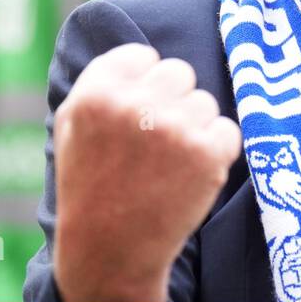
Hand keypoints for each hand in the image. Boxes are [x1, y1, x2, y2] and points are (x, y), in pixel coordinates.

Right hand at [52, 43, 241, 301]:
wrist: (110, 250)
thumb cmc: (90, 184)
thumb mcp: (73, 125)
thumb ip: (102, 81)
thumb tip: (144, 51)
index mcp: (97, 94)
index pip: (143, 56)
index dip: (144, 85)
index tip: (137, 112)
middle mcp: (134, 106)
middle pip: (180, 72)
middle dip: (173, 100)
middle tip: (156, 139)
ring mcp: (174, 129)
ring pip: (205, 102)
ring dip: (195, 127)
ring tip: (168, 163)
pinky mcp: (207, 154)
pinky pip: (228, 130)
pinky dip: (216, 151)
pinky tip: (189, 174)